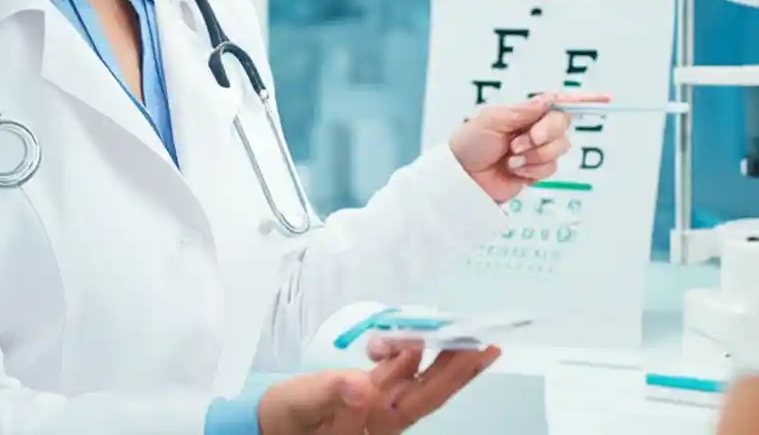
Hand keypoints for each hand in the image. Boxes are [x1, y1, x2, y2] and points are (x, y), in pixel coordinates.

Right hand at [256, 342, 500, 434]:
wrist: (269, 424)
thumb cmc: (289, 419)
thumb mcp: (305, 406)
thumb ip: (332, 396)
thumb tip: (361, 386)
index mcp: (376, 424)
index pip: (421, 398)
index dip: (450, 374)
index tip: (472, 349)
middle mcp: (385, 417)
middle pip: (430, 392)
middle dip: (461, 366)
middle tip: (490, 341)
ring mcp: (379, 405)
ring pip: (419, 380)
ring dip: (442, 357)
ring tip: (466, 334)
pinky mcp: (368, 394)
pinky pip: (398, 373)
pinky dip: (410, 353)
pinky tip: (416, 338)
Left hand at [449, 92, 609, 202]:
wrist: (461, 177)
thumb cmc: (470, 143)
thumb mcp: (492, 120)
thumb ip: (523, 111)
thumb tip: (550, 99)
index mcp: (524, 111)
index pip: (557, 102)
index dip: (582, 100)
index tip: (603, 99)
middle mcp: (534, 128)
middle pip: (562, 125)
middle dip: (545, 134)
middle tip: (520, 141)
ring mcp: (536, 151)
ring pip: (559, 149)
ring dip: (535, 154)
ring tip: (512, 158)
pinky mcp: (535, 171)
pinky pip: (550, 169)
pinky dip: (532, 170)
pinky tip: (515, 171)